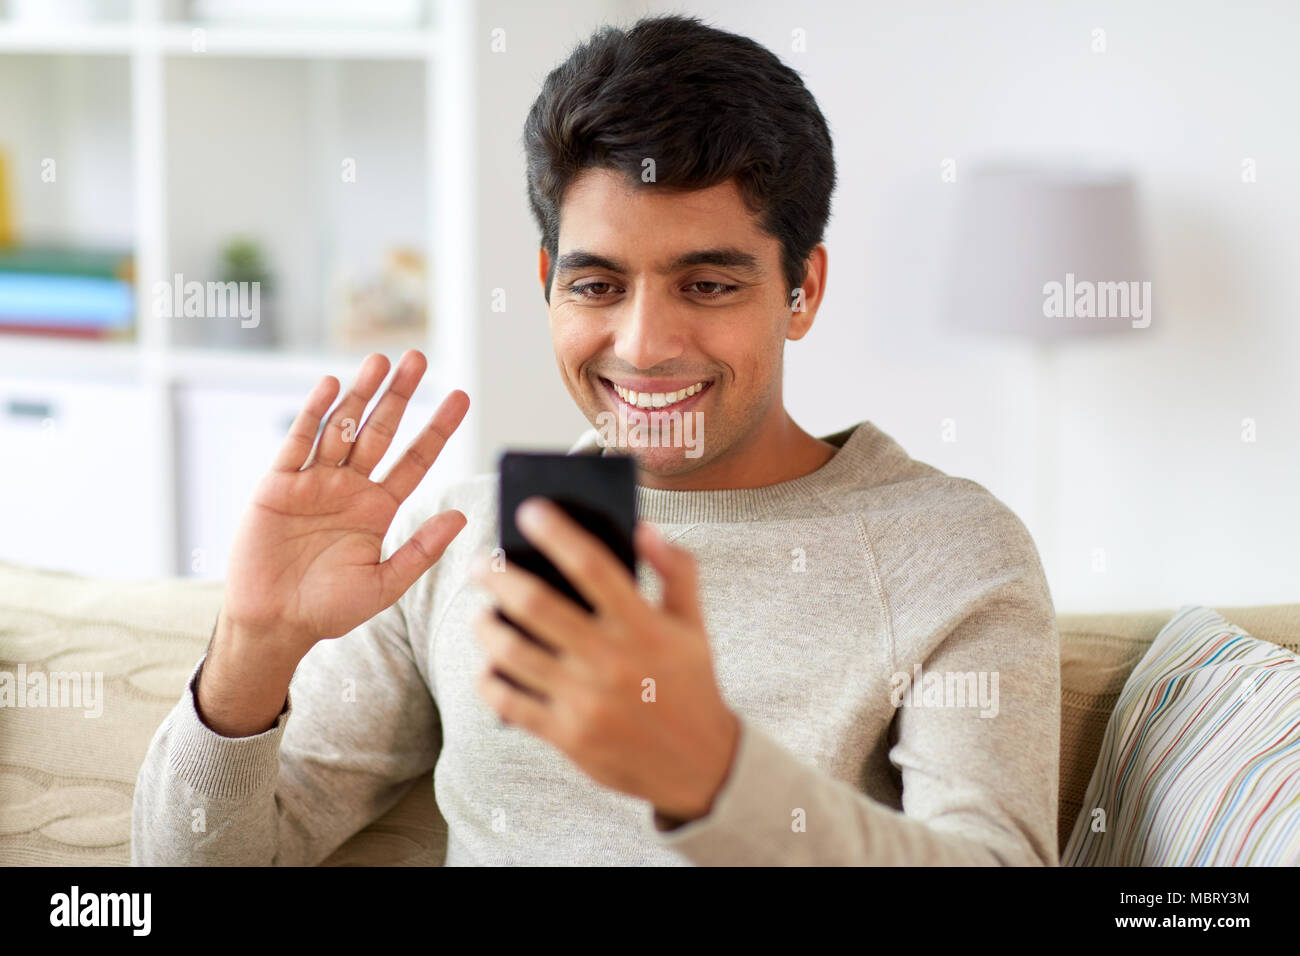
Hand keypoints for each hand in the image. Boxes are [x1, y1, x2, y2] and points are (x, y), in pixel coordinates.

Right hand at [221, 349, 469, 663]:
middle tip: (418, 359)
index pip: (416, 459)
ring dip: (360, 394)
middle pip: (380, 431)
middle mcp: (350, 488)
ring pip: (342, 428)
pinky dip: (313, 414)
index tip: (461, 397)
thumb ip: (421, 550)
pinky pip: (299, 443)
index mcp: (378, 508)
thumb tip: (459, 516)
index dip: (437, 428)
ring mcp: (314, 483)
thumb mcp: (384, 584)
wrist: (273, 623)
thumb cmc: (328, 609)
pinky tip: (330, 386)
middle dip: (399, 396)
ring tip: (379, 361)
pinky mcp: (278, 485)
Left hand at [469, 498, 739, 822]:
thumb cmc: (692, 684)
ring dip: (485, 625)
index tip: (529, 510)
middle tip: (478, 563)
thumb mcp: (694, 624)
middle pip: (537, 605)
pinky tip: (487, 664)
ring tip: (480, 613)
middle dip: (497, 576)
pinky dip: (489, 679)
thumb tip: (644, 529)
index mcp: (643, 627)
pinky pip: (509, 702)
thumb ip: (677, 570)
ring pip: (512, 652)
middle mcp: (611, 660)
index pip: (592, 566)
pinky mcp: (567, 736)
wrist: (700, 765)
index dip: (557, 532)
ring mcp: (585, 701)